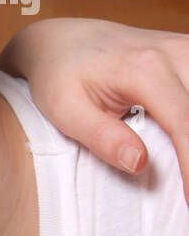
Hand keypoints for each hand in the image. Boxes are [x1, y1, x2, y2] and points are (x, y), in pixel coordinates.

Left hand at [0, 18, 188, 202]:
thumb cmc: (58, 77)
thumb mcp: (64, 111)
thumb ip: (101, 137)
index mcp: (145, 69)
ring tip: (187, 175)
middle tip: (187, 195)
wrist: (61, 41)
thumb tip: (139, 163)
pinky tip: (185, 144)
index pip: (186, 125)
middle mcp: (176, 53)